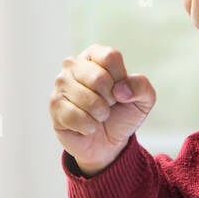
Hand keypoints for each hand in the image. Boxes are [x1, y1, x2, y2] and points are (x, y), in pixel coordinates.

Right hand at [50, 45, 155, 175]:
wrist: (108, 142)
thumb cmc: (123, 114)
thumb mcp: (143, 99)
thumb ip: (141, 86)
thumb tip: (120, 90)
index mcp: (95, 55)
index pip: (110, 57)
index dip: (121, 79)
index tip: (120, 90)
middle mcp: (73, 64)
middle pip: (99, 78)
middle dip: (111, 99)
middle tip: (108, 105)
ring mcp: (60, 84)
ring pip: (89, 100)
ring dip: (101, 114)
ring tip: (98, 115)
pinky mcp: (54, 106)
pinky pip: (77, 117)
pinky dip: (89, 127)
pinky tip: (87, 125)